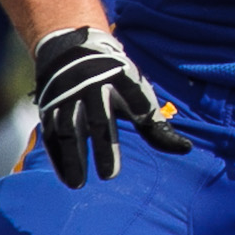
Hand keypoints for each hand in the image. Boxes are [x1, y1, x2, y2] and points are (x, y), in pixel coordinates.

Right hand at [33, 27, 190, 187]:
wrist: (72, 50)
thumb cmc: (115, 80)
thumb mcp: (136, 92)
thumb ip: (155, 124)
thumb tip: (185, 149)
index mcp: (119, 76)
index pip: (132, 92)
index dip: (140, 104)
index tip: (143, 119)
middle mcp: (91, 85)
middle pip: (99, 119)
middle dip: (104, 147)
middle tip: (110, 175)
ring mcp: (67, 95)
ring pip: (67, 130)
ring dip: (72, 157)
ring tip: (79, 184)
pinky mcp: (50, 106)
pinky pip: (50, 134)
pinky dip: (57, 157)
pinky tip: (67, 177)